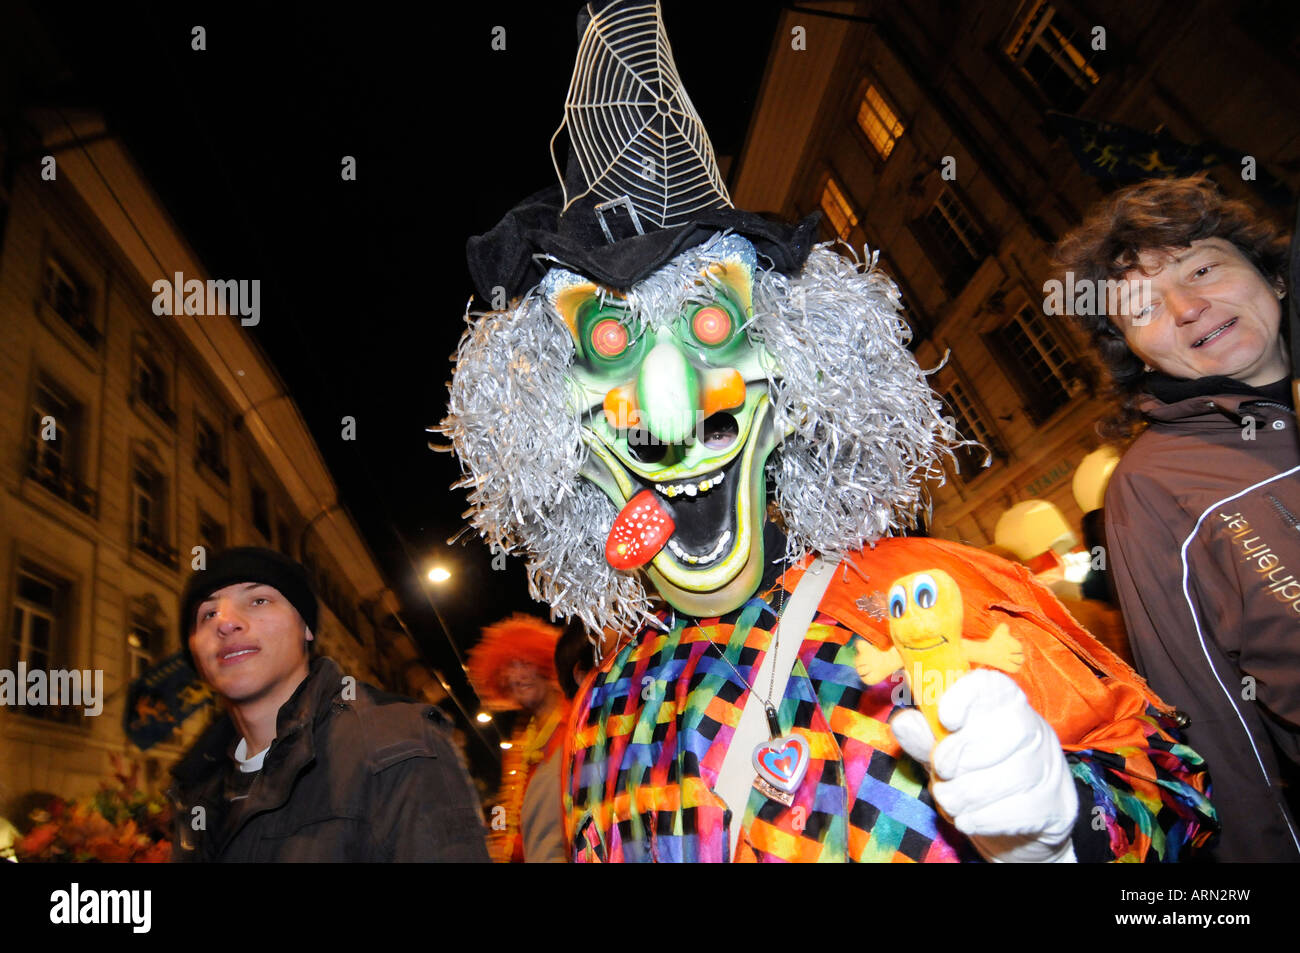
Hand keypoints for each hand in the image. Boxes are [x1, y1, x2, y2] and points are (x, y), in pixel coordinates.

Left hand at [890, 669, 1077, 862]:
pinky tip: (968, 819)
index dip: (968, 695)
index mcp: (1003, 704)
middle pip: (1009, 730)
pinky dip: (982, 819)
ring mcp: (1047, 767)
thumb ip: (924, 737)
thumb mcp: (944, 750)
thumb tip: (904, 722)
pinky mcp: (1053, 805)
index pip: (994, 683)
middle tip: (941, 770)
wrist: (1017, 818)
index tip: (945, 718)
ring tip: (949, 798)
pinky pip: (1017, 811)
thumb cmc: (974, 771)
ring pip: (1010, 775)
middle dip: (961, 755)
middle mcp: (1032, 728)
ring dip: (965, 793)